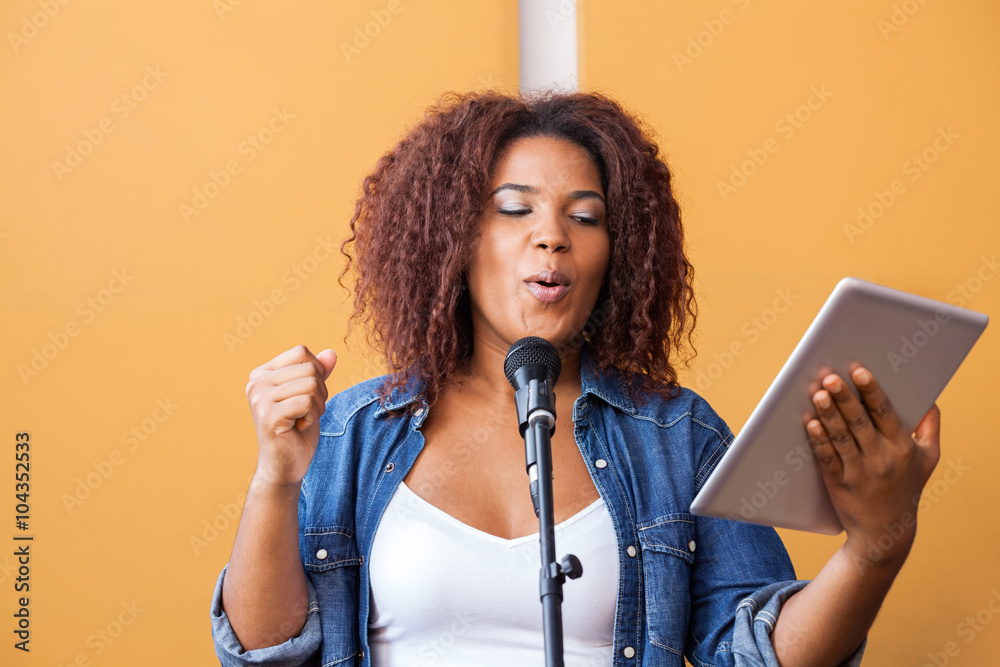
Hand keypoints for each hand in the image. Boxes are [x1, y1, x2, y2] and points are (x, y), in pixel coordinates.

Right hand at [245, 344, 336, 487]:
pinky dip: (313, 417)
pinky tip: (299, 428)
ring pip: (312, 385)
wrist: (285, 467)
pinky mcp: (268, 414)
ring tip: (301, 421)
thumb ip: (318, 373)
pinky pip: (308, 402)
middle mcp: (256, 382)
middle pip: (310, 368)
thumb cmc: (297, 431)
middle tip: (305, 413)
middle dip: (320, 393)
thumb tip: (332, 353)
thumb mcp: (311, 396)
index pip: (301, 352)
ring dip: (317, 406)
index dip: (316, 374)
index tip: (305, 398)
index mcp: (262, 373)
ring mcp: (260, 398)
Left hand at [805, 365, 940, 566]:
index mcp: (902, 447)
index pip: (885, 413)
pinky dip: (818, 441)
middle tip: (830, 377)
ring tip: (817, 394)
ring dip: (829, 415)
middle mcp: (882, 458)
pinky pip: (828, 458)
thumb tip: (929, 398)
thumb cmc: (906, 487)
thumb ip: (930, 427)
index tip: (859, 370)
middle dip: (845, 398)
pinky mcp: (839, 484)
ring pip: (842, 438)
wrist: (887, 532)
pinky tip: (809, 424)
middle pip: (860, 422)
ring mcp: (860, 472)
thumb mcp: (928, 459)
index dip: (872, 391)